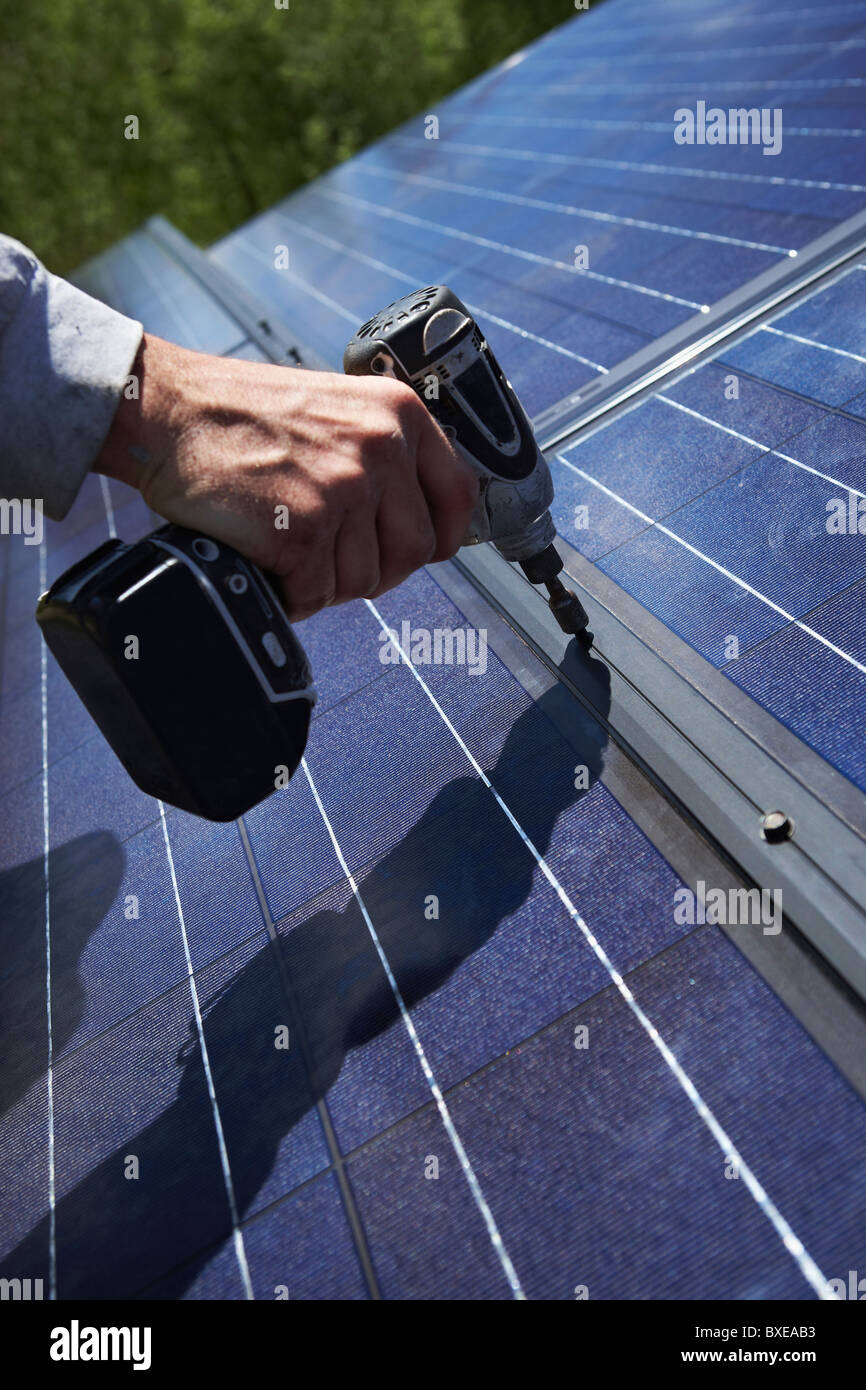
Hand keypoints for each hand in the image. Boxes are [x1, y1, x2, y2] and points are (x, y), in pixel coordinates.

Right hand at [95, 333, 478, 619]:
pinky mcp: (303, 529)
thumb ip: (382, 452)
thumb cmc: (242, 413)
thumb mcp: (336, 407)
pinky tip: (266, 562)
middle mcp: (381, 449)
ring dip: (324, 581)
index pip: (458, 497)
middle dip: (374, 569)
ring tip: (286, 547)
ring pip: (364, 581)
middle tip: (328, 556)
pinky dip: (289, 593)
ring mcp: (343, 490)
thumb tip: (411, 521)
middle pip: (413, 553)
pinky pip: (316, 595)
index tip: (413, 547)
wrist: (172, 410)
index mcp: (398, 414)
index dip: (437, 536)